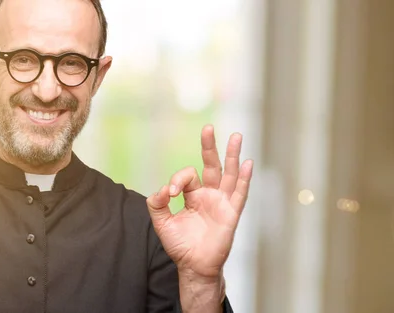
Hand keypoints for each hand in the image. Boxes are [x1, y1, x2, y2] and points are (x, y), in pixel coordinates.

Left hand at [146, 125, 252, 280]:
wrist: (193, 266)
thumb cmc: (180, 245)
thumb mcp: (161, 223)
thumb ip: (156, 204)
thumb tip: (162, 189)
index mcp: (193, 195)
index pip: (187, 176)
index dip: (177, 180)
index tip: (169, 194)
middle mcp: (209, 195)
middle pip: (211, 165)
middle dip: (209, 147)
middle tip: (207, 128)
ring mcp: (222, 203)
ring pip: (229, 174)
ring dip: (232, 155)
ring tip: (235, 136)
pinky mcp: (231, 213)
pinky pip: (239, 193)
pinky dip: (244, 179)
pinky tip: (247, 163)